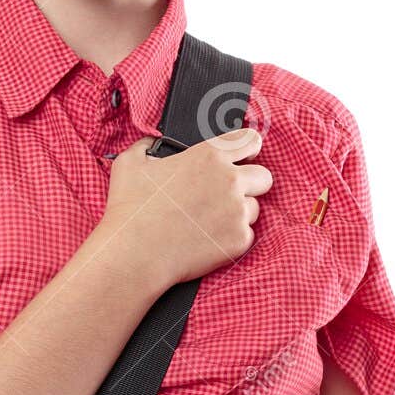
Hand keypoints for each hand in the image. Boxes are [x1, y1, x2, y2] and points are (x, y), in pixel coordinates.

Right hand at [99, 128, 272, 292]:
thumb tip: (153, 145)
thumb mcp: (130, 162)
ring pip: (254, 208)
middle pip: (264, 176)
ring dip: (238, 212)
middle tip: (231, 192)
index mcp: (209, 156)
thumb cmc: (131, 208)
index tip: (246, 153)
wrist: (135, 254)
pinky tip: (208, 239)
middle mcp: (230, 181)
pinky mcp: (239, 241)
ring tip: (209, 220)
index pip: (249, 140)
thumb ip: (148, 146)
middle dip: (252, 182)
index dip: (249, 146)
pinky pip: (246, 235)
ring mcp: (237, 212)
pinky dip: (231, 237)